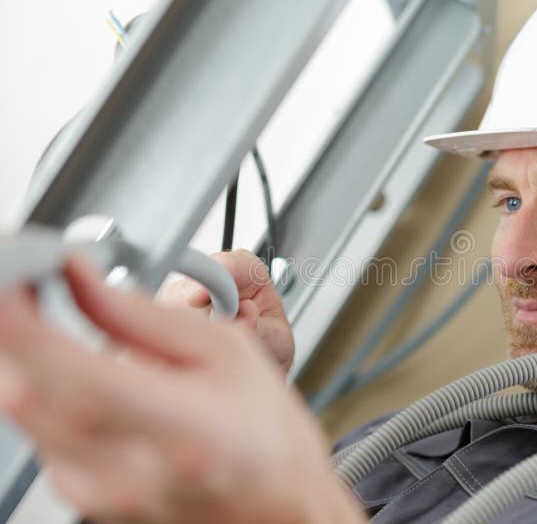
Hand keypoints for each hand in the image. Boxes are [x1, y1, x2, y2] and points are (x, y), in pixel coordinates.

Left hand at [0, 258, 362, 522]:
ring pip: (22, 410)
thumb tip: (81, 279)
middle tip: (37, 282)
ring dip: (34, 359)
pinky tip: (92, 381)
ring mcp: (98, 494)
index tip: (18, 266)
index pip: (63, 368)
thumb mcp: (226, 353)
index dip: (17, 314)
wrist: (280, 507)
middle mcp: (125, 472)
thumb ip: (143, 314)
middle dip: (18, 326)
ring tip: (78, 335)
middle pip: (22, 389)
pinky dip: (51, 393)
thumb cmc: (270, 440)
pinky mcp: (83, 499)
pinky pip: (39, 434)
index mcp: (175, 428)